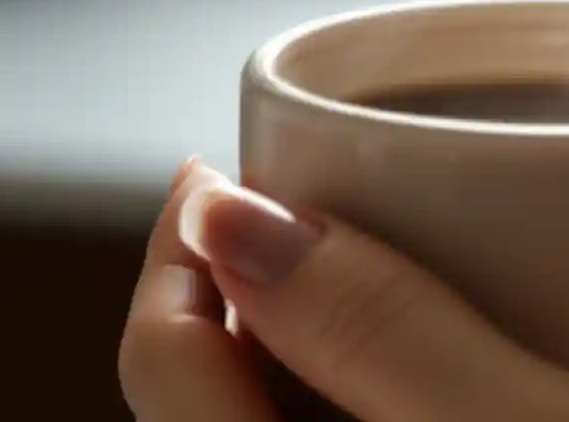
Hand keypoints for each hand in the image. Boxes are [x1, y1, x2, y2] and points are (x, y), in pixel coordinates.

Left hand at [118, 158, 568, 420]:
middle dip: (229, 287)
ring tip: (338, 269)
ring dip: (285, 342)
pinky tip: (406, 370)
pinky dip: (340, 395)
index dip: (180, 245)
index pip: (162, 362)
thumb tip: (232, 219)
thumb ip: (376, 332)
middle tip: (283, 200)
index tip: (223, 172)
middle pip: (201, 395)